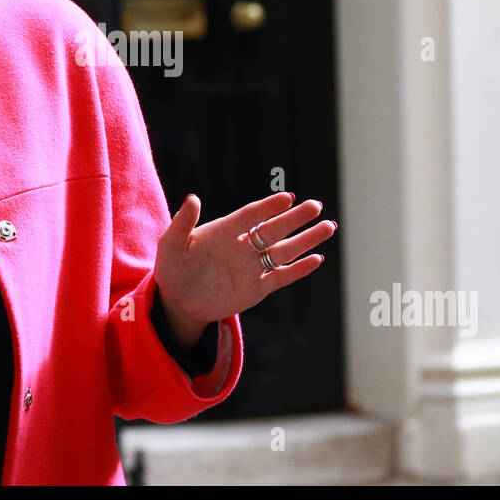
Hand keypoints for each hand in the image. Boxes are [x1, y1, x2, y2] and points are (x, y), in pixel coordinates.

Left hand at [153, 192, 335, 334]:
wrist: (177, 302)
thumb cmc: (172, 269)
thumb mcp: (171, 244)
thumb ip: (182, 222)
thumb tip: (193, 198)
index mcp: (224, 231)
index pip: (251, 216)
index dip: (268, 207)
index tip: (288, 198)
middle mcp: (243, 246)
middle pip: (274, 230)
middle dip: (295, 219)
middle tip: (316, 206)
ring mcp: (251, 268)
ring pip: (284, 251)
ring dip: (306, 240)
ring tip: (328, 227)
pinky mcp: (256, 290)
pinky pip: (280, 277)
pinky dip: (298, 270)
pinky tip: (316, 259)